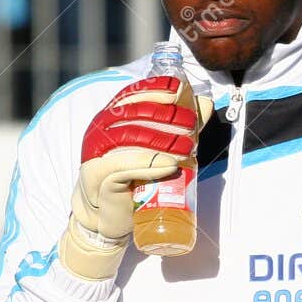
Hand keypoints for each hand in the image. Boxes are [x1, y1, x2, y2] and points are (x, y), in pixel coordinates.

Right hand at [58, 74, 210, 279]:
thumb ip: (180, 125)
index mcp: (113, 117)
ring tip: (187, 148)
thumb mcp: (160, 147)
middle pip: (133, 113)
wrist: (109, 213)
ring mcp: (97, 151)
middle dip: (166, 115)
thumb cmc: (134, 178)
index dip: (155, 88)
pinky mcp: (98, 175)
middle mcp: (101, 129)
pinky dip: (149, 164)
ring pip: (129, 136)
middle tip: (191, 124)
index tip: (179, 89)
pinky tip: (170, 165)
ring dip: (161, 140)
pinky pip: (124, 166)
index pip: (132, 94)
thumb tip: (204, 102)